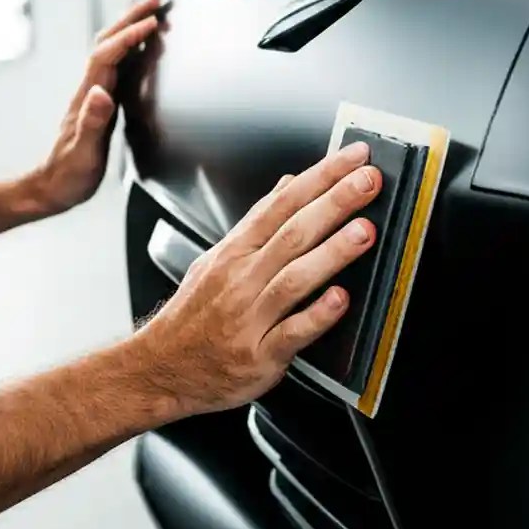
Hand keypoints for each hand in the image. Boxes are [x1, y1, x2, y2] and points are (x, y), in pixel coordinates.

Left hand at [25, 0, 164, 214]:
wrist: (51, 187)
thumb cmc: (69, 175)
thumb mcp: (83, 153)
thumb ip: (92, 122)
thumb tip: (102, 92)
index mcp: (89, 99)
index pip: (107, 56)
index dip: (129, 37)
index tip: (151, 23)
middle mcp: (91, 90)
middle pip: (108, 41)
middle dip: (131, 16)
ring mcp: (95, 94)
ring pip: (112, 47)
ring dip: (130, 24)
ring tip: (150, 7)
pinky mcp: (102, 102)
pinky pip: (118, 63)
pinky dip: (131, 45)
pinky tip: (142, 43)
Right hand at [128, 141, 382, 418]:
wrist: (159, 371)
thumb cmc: (193, 316)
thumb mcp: (217, 258)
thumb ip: (257, 222)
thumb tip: (290, 183)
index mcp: (235, 251)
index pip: (283, 202)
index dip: (321, 176)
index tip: (354, 157)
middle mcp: (242, 279)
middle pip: (293, 233)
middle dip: (334, 202)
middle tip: (369, 180)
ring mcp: (250, 317)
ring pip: (294, 278)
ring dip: (331, 252)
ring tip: (364, 231)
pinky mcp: (259, 356)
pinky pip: (291, 334)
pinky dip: (316, 316)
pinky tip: (339, 299)